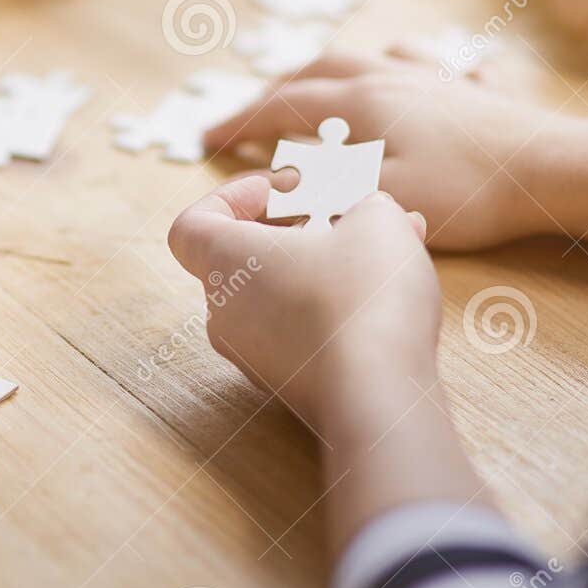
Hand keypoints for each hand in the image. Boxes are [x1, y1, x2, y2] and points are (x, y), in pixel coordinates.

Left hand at [167, 179, 438, 421]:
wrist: (379, 395)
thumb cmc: (361, 297)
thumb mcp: (374, 221)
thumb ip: (364, 206)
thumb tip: (368, 214)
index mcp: (224, 264)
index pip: (193, 226)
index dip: (230, 199)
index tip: (279, 191)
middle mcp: (226, 313)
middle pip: (248, 259)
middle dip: (302, 229)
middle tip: (349, 213)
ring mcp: (255, 357)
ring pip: (285, 295)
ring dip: (330, 266)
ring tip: (390, 244)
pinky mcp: (291, 386)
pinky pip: (306, 332)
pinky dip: (340, 307)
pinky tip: (395, 292)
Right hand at [202, 52, 555, 249]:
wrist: (557, 169)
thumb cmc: (469, 191)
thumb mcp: (379, 199)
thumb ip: (319, 188)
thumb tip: (270, 181)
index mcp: (362, 102)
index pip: (281, 107)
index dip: (238, 123)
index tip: (205, 141)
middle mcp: (392, 77)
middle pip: (318, 71)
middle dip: (275, 91)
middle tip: (249, 116)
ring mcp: (436, 79)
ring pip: (371, 58)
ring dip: (334, 72)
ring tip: (319, 87)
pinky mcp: (476, 92)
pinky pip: (435, 66)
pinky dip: (409, 67)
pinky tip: (415, 71)